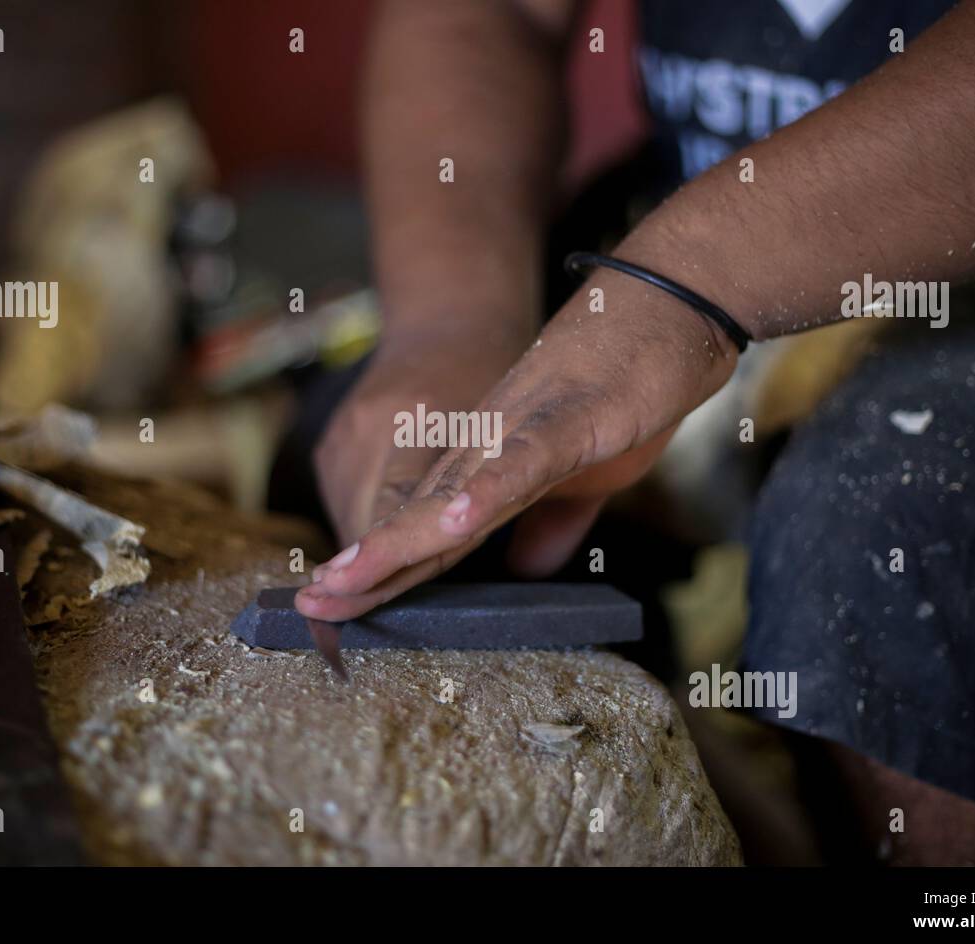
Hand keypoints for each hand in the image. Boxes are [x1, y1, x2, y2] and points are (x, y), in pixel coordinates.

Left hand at [297, 269, 739, 620]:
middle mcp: (490, 448)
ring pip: (451, 495)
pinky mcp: (570, 419)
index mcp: (494, 465)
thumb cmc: (628, 387)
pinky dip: (489, 492)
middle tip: (309, 608)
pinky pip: (522, 461)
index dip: (384, 572)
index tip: (338, 609)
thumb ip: (552, 517)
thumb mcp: (589, 473)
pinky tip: (454, 523)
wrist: (665, 303)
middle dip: (364, 567)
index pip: (429, 531)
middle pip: (419, 519)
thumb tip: (528, 567)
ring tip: (347, 578)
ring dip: (398, 540)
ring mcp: (522, 430)